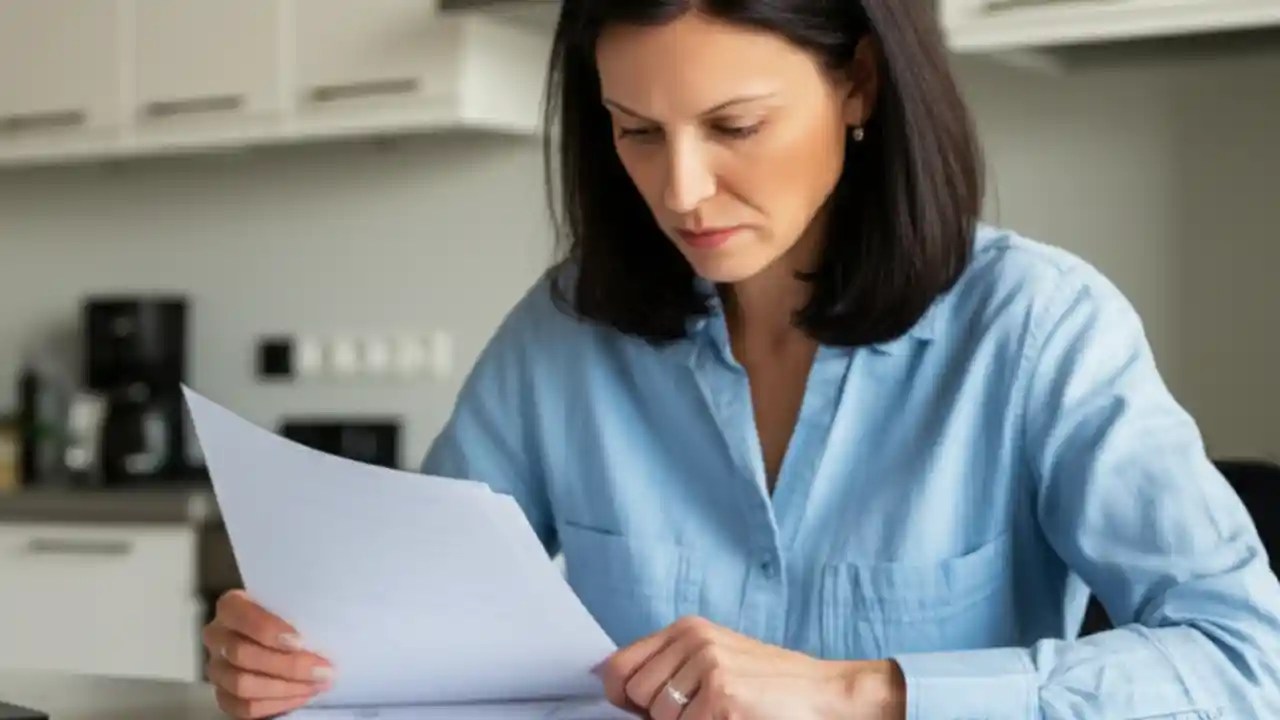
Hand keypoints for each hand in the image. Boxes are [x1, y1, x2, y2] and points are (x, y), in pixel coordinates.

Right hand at [202, 590, 334, 717]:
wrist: (275, 638)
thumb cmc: (288, 616)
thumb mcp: (291, 604)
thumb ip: (298, 611)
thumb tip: (325, 626)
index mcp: (231, 606)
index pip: (241, 616)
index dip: (268, 630)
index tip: (301, 641)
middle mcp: (217, 636)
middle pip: (242, 655)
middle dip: (288, 665)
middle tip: (323, 670)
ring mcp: (216, 668)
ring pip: (242, 685)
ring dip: (285, 688)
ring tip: (316, 685)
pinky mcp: (223, 695)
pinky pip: (244, 708)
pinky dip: (275, 705)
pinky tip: (300, 696)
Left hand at [597, 616, 905, 719]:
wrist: (828, 694)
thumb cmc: (771, 686)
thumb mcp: (714, 661)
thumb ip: (669, 669)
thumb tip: (614, 688)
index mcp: (687, 630)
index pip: (617, 666)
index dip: (621, 695)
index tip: (640, 708)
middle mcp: (693, 640)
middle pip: (634, 695)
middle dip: (659, 715)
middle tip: (701, 711)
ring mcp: (707, 666)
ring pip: (659, 716)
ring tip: (721, 713)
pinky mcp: (722, 695)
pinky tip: (736, 718)